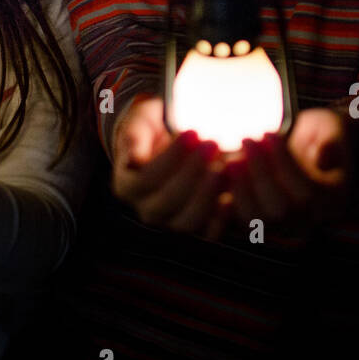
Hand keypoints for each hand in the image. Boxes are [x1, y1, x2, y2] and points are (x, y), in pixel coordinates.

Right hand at [110, 95, 231, 240]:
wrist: (169, 147)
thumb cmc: (153, 131)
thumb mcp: (139, 126)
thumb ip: (133, 138)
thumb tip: (132, 158)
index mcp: (128, 186)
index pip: (147, 178)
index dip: (170, 157)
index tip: (192, 132)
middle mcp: (147, 210)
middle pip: (168, 200)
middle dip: (192, 171)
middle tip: (212, 144)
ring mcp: (171, 223)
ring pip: (187, 222)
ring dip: (206, 194)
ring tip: (223, 166)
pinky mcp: (196, 228)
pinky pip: (207, 233)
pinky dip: (220, 220)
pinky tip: (230, 198)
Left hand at [224, 108, 350, 240]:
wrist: (311, 148)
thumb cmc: (321, 135)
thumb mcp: (333, 130)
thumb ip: (331, 139)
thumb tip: (325, 150)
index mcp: (331, 199)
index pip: (305, 190)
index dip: (284, 162)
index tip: (268, 134)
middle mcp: (307, 218)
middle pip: (279, 209)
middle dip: (260, 173)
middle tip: (246, 140)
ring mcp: (280, 224)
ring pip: (255, 219)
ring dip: (240, 186)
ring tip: (231, 155)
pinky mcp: (256, 221)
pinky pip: (237, 218)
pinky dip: (224, 197)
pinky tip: (218, 169)